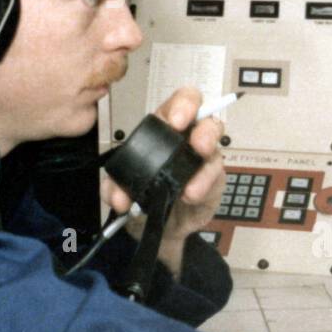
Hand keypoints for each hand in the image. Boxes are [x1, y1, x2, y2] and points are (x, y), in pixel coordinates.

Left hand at [100, 87, 225, 243]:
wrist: (161, 226)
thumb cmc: (146, 196)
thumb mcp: (123, 191)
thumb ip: (115, 189)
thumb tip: (119, 197)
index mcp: (164, 132)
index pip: (178, 105)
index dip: (182, 105)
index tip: (176, 121)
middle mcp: (188, 141)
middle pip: (206, 119)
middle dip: (205, 128)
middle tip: (197, 144)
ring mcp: (203, 161)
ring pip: (216, 149)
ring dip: (207, 161)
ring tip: (194, 177)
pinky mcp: (214, 182)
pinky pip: (216, 177)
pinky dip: (204, 184)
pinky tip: (191, 194)